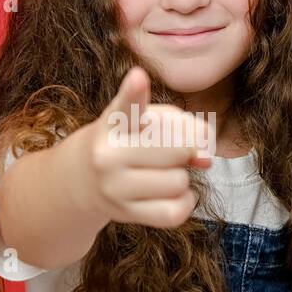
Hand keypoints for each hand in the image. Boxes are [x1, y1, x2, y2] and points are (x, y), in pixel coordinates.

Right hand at [68, 66, 214, 228]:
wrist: (85, 178)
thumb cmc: (130, 141)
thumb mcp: (151, 121)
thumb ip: (187, 127)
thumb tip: (207, 158)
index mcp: (113, 124)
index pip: (125, 107)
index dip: (134, 92)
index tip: (138, 77)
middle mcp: (107, 155)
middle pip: (177, 150)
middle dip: (184, 150)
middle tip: (168, 152)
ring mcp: (113, 188)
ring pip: (178, 182)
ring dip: (181, 177)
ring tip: (163, 172)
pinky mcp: (124, 214)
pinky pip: (175, 212)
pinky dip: (184, 202)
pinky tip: (174, 193)